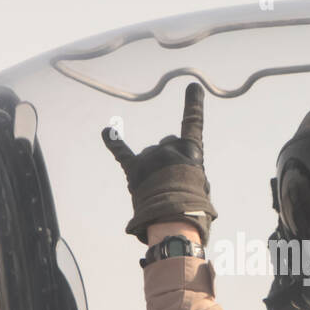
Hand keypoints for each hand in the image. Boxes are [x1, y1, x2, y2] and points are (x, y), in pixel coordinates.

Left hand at [101, 82, 217, 243]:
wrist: (173, 222)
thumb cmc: (193, 209)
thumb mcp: (202, 185)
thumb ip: (190, 170)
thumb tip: (174, 171)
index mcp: (191, 151)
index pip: (193, 123)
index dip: (193, 105)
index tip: (192, 87)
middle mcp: (169, 148)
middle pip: (168, 143)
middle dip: (171, 158)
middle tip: (175, 183)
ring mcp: (150, 158)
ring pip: (150, 154)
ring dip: (154, 167)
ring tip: (159, 190)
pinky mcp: (133, 170)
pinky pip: (122, 152)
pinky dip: (113, 142)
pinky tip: (106, 131)